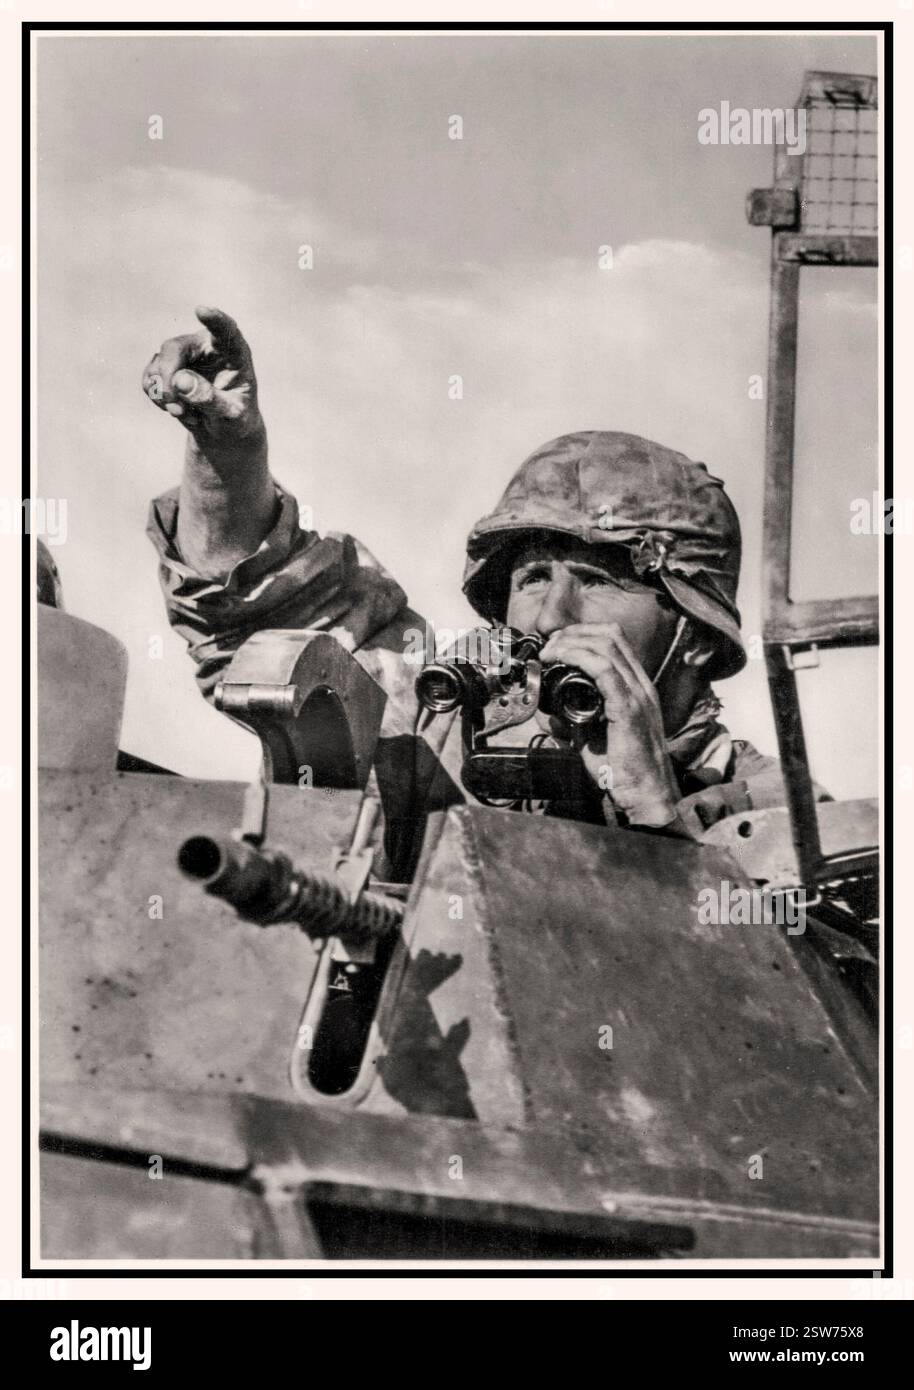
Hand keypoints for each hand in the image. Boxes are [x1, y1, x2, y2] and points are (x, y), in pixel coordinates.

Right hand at [141, 307, 263, 453]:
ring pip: (159, 363)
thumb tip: (180, 381)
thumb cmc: (236, 418)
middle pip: (175, 348)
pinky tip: (176, 410)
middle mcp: (206, 346)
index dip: (214, 320)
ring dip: (164, 394)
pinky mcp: (167, 368)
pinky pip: (150, 378)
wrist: (224, 428)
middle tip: (174, 407)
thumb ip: (210, 399)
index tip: (202, 311)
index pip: (225, 330)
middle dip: (168, 378)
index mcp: (233, 352)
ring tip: (184, 414)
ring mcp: (184, 354)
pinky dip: (158, 398)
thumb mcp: (231, 415)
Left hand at [538, 623, 679, 825]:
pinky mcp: (630, 709)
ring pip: (607, 646)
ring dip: (572, 642)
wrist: (647, 796)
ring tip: (550, 652)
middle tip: (549, 646)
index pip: (615, 641)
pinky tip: (560, 660)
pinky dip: (578, 658)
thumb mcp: (593, 737)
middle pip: (610, 635)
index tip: (557, 644)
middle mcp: (641, 685)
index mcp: (637, 688)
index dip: (583, 634)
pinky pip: (604, 671)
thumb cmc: (624, 772)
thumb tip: (548, 708)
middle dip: (574, 633)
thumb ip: (575, 719)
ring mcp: (638, 695)